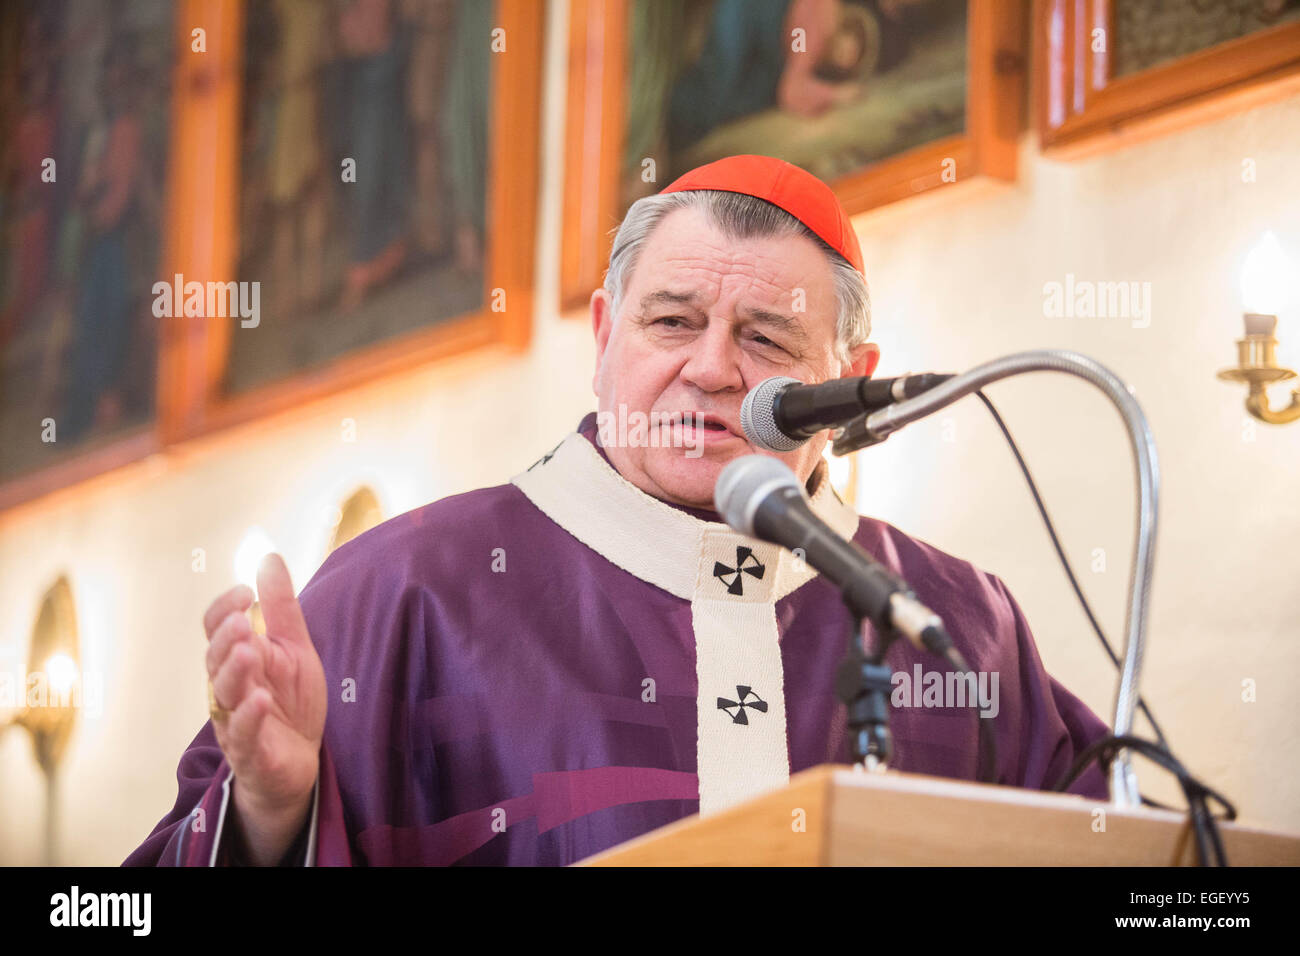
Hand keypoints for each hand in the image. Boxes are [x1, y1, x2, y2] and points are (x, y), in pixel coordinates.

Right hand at [204, 553, 326, 863]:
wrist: (300, 760)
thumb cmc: (290, 701)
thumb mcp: (294, 648)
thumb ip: (281, 607)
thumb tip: (268, 556)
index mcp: (236, 658)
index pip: (216, 628)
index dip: (226, 608)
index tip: (247, 592)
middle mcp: (227, 687)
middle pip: (214, 658)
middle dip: (227, 638)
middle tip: (244, 621)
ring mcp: (234, 720)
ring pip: (223, 694)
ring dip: (234, 671)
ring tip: (248, 650)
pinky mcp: (250, 752)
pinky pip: (243, 734)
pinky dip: (250, 716)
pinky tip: (261, 699)